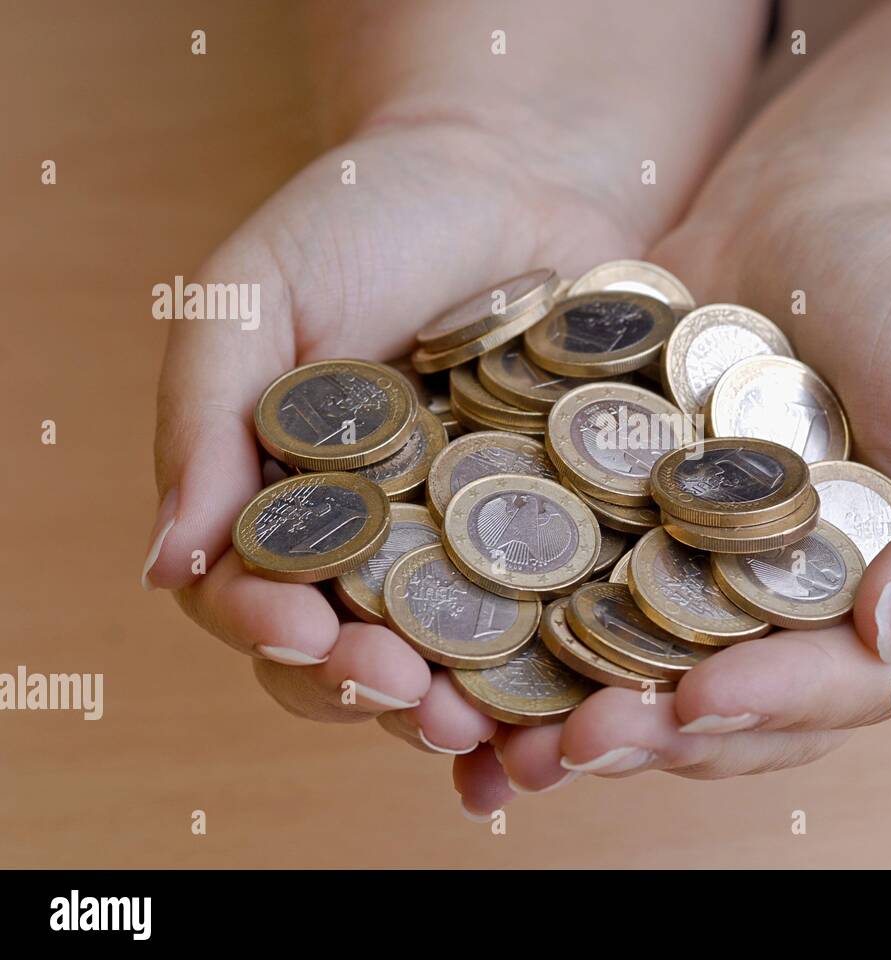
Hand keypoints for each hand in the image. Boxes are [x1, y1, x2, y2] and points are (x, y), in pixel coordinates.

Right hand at [143, 115, 643, 790]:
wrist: (515, 170)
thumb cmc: (363, 218)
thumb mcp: (254, 293)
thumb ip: (202, 420)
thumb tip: (164, 565)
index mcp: (288, 504)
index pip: (258, 599)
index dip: (272, 630)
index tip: (303, 631)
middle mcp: (377, 546)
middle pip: (357, 658)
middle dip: (373, 691)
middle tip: (411, 699)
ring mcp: (477, 551)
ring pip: (460, 664)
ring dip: (467, 711)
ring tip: (488, 728)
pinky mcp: (571, 536)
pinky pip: (564, 622)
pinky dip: (563, 677)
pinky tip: (577, 708)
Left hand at [491, 199, 890, 791]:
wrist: (816, 215)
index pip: (841, 691)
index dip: (773, 705)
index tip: (702, 700)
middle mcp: (802, 626)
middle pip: (730, 714)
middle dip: (655, 736)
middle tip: (578, 742)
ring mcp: (710, 590)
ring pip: (643, 680)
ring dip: (574, 718)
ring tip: (501, 737)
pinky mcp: (630, 542)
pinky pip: (579, 607)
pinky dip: (526, 647)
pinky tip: (464, 670)